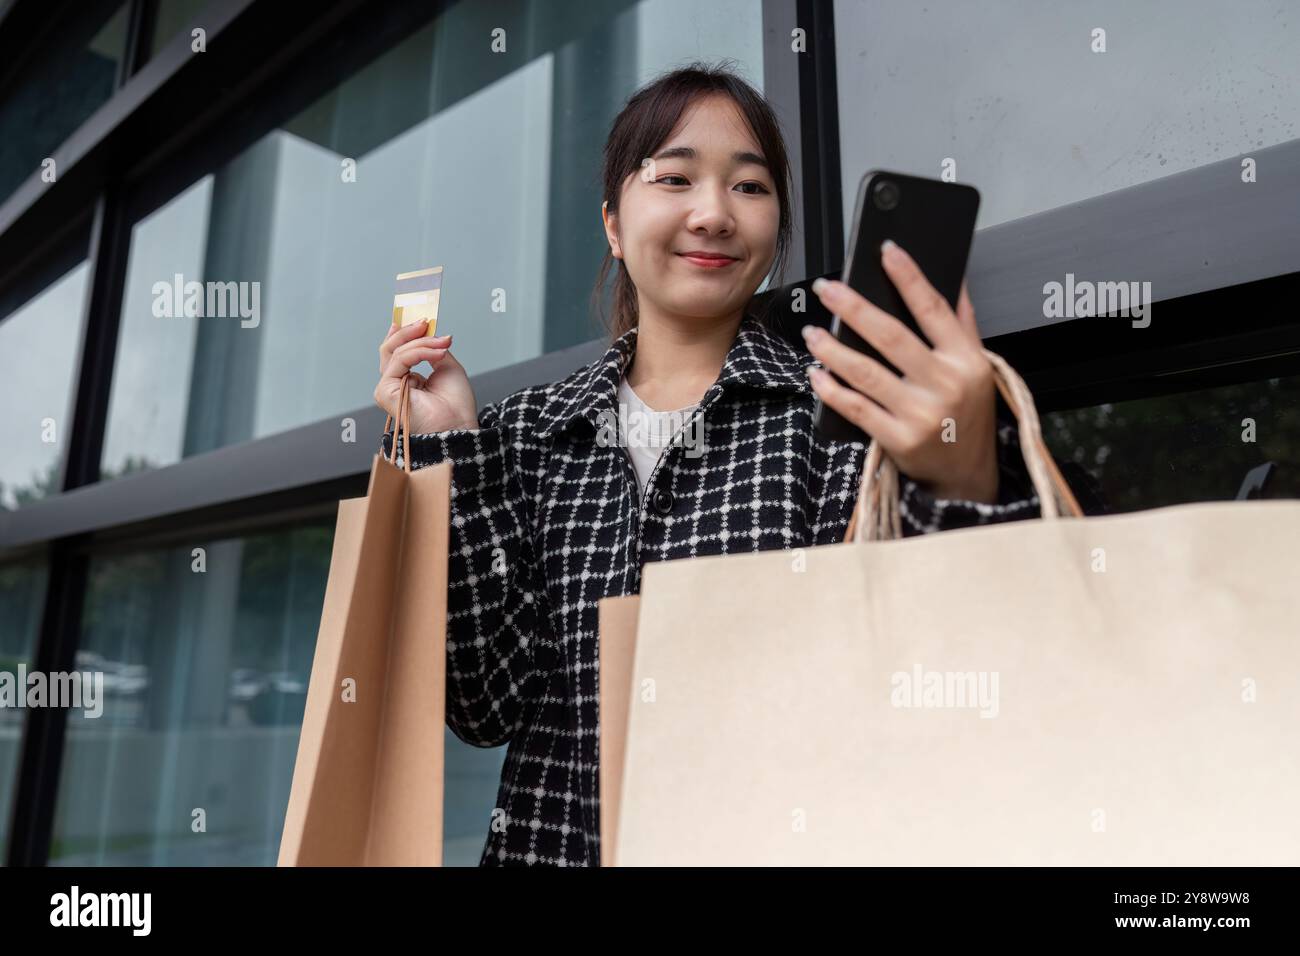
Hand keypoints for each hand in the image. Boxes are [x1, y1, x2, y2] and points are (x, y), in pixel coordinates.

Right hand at [374, 319, 478, 434]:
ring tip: (442, 342)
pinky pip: (399, 361)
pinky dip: (419, 352)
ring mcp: (387, 388)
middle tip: (426, 321)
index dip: (404, 333)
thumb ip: (434, 349)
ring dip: (421, 342)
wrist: (459, 425)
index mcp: (407, 379)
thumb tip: (430, 331)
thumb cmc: (455, 405)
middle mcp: (394, 384)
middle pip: (391, 348)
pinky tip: (437, 352)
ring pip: (396, 352)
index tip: (419, 318)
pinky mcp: (385, 392)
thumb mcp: (447, 366)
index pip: (397, 351)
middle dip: (410, 332)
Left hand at [803, 240, 998, 503]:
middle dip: (854, 308)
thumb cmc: (968, 415)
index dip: (909, 277)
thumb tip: (952, 277)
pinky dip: (831, 389)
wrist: (968, 474)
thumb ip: (963, 322)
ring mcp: (920, 414)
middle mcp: (944, 384)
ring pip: (866, 372)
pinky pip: (857, 408)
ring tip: (812, 332)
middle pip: (891, 336)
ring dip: (832, 349)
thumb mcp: (978, 366)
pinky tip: (816, 374)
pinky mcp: (898, 439)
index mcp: (965, 359)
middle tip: (827, 288)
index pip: (933, 308)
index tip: (886, 251)